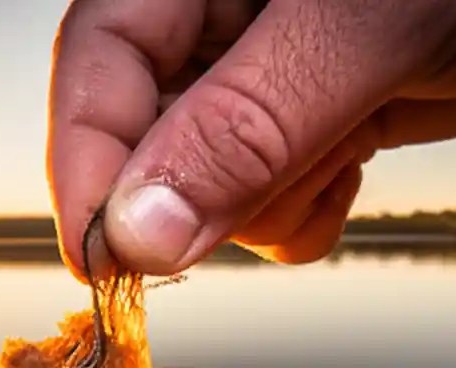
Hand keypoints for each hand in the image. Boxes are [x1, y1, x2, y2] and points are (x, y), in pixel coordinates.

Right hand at [47, 0, 455, 277]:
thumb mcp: (367, 30)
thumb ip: (247, 127)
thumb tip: (141, 225)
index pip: (98, 61)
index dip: (88, 160)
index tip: (101, 256)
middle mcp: (216, 21)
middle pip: (141, 135)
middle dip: (206, 186)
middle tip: (285, 178)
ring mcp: (258, 80)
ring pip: (201, 186)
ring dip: (270, 198)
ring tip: (345, 148)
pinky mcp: (302, 126)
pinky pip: (258, 203)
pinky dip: (301, 212)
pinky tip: (350, 171)